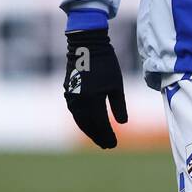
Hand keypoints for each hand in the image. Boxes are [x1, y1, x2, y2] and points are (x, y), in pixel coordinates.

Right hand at [63, 28, 127, 147]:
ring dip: (90, 131)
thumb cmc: (105, 64)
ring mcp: (72, 98)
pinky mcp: (68, 93)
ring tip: (99, 139)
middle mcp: (80, 103)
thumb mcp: (116, 85)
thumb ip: (118, 105)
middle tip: (107, 146)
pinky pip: (76, 113)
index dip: (108, 136)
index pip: (101, 125)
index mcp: (93, 101)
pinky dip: (83, 122)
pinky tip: (89, 125)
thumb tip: (123, 123)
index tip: (114, 145)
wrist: (86, 46)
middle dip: (98, 137)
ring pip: (80, 121)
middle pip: (89, 126)